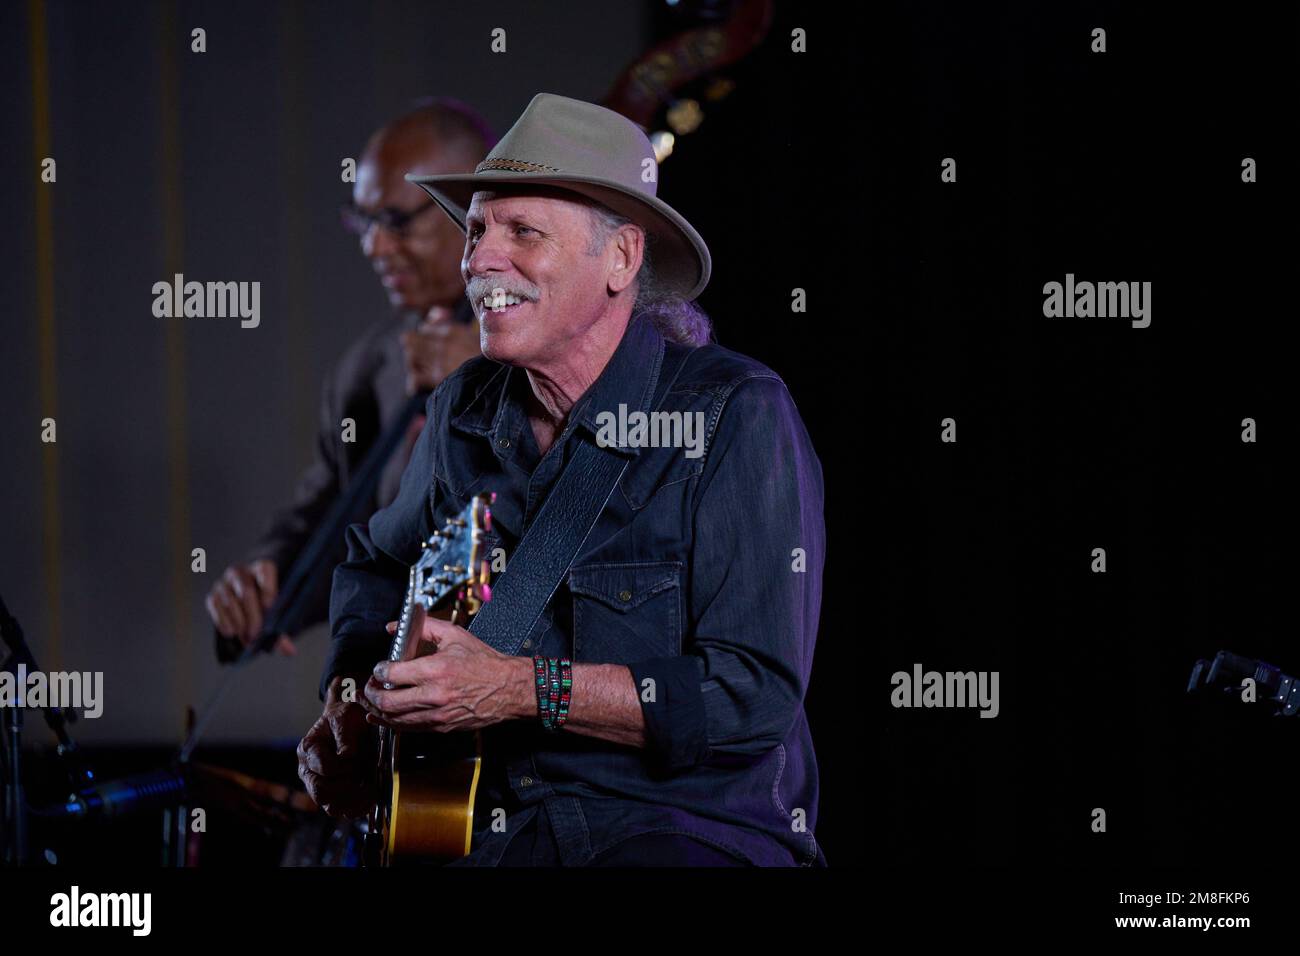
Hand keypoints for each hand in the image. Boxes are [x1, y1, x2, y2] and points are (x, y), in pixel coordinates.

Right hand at [204, 558, 294, 654]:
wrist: (248, 606)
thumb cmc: (266, 607)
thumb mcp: (276, 615)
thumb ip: (282, 631)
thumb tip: (290, 651)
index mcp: (263, 569)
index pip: (265, 569)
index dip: (268, 587)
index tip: (269, 607)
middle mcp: (242, 572)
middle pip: (247, 588)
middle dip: (252, 613)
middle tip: (256, 633)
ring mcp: (225, 583)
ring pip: (230, 599)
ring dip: (239, 620)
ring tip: (247, 637)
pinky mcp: (213, 596)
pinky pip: (215, 605)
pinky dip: (222, 620)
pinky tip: (231, 632)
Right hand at [297, 675, 376, 817]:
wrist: (350, 723)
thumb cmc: (346, 718)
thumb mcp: (346, 716)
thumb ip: (345, 735)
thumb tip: (347, 756)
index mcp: (308, 749)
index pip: (325, 768)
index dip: (345, 767)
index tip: (359, 757)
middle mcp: (307, 771)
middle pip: (321, 792)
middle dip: (347, 787)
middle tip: (364, 776)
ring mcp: (318, 786)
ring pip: (330, 807)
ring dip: (353, 801)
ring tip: (371, 790)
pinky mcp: (331, 796)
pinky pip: (340, 812)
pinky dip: (356, 809)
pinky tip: (371, 799)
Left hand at [361, 617, 532, 732]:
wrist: (508, 688)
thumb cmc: (485, 663)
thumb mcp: (455, 636)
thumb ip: (424, 627)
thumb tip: (396, 627)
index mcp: (436, 669)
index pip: (393, 674)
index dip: (378, 670)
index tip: (379, 668)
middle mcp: (434, 695)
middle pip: (387, 700)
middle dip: (371, 693)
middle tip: (369, 686)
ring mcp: (436, 715)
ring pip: (394, 718)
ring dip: (376, 710)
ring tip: (370, 701)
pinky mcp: (440, 727)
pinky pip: (408, 729)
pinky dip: (390, 723)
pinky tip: (381, 718)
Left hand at [399, 304, 481, 394]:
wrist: (496, 379)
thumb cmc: (486, 359)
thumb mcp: (471, 334)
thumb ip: (449, 322)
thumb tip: (434, 314)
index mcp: (452, 331)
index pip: (424, 328)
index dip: (424, 336)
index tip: (430, 344)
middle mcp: (444, 343)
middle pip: (411, 340)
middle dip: (414, 348)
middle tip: (422, 358)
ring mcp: (440, 361)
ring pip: (411, 357)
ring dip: (414, 364)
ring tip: (422, 369)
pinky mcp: (438, 379)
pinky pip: (415, 378)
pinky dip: (415, 383)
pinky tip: (420, 385)